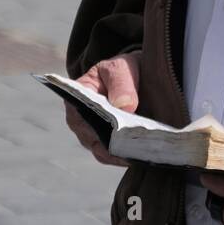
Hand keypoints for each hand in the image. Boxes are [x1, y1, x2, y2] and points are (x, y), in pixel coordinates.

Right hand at [64, 50, 141, 167]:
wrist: (135, 76)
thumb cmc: (122, 70)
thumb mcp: (121, 67)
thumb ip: (121, 83)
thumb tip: (125, 106)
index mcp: (77, 98)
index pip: (81, 119)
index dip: (98, 126)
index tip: (118, 132)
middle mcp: (81, 122)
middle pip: (94, 140)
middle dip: (115, 144)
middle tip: (137, 147)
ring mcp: (94, 136)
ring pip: (106, 153)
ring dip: (124, 154)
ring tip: (144, 153)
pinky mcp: (110, 146)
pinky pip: (117, 157)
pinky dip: (130, 157)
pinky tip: (146, 156)